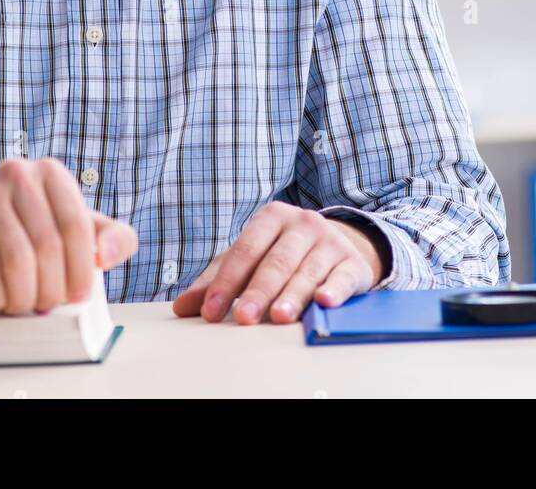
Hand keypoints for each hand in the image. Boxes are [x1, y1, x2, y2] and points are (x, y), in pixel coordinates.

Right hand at [0, 157, 137, 316]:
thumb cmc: (28, 227)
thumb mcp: (72, 225)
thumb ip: (109, 237)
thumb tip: (107, 256)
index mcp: (52, 173)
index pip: (76, 226)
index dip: (81, 268)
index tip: (79, 297)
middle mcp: (19, 175)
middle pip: (47, 244)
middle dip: (52, 287)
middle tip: (49, 306)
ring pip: (16, 257)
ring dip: (24, 294)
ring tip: (24, 307)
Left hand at [172, 203, 386, 324]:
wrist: (337, 245)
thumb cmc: (283, 253)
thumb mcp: (249, 260)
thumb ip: (216, 281)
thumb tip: (182, 307)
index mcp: (272, 217)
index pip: (245, 251)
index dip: (226, 282)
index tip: (210, 311)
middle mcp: (303, 223)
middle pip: (276, 261)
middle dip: (258, 292)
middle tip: (242, 318)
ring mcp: (330, 242)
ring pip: (308, 271)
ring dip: (292, 295)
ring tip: (278, 317)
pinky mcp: (353, 263)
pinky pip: (343, 277)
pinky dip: (334, 289)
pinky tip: (324, 301)